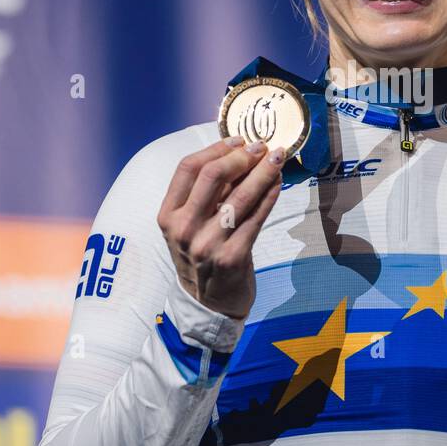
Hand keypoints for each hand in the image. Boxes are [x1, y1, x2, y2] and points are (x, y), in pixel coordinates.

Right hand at [156, 136, 284, 319]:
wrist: (208, 305)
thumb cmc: (201, 257)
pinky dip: (270, 195)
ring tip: (277, 157)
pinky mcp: (234, 256)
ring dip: (263, 171)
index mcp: (168, 216)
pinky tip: (278, 182)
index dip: (216, 148)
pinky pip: (257, 217)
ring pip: (240, 194)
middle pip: (213, 175)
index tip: (237, 140)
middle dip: (241, 155)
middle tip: (261, 146)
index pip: (188, 168)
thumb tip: (237, 153)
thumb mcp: (189, 226)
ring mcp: (208, 244)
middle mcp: (184, 229)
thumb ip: (204, 195)